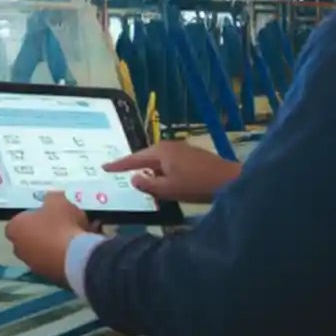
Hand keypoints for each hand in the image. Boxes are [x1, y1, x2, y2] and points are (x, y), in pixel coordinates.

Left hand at [4, 193, 94, 285]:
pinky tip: (84, 249)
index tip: (48, 213)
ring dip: (58, 245)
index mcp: (15, 229)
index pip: (18, 221)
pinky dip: (68, 257)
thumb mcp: (58, 201)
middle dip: (45, 232)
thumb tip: (51, 200)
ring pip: (46, 251)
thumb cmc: (61, 224)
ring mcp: (34, 266)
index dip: (33, 217)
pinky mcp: (51, 279)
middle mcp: (19, 250)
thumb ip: (51, 199)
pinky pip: (58, 263)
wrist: (77, 258)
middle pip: (31, 237)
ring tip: (80, 236)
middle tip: (64, 223)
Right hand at [104, 141, 241, 203]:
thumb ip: (148, 185)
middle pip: (145, 156)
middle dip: (133, 165)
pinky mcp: (190, 155)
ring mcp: (181, 149)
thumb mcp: (168, 189)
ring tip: (139, 179)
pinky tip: (161, 179)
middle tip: (119, 172)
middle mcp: (168, 146)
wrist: (230, 180)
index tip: (105, 167)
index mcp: (160, 152)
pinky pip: (167, 161)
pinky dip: (160, 170)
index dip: (118, 165)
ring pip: (157, 159)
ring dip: (148, 169)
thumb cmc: (196, 185)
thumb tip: (134, 179)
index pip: (133, 159)